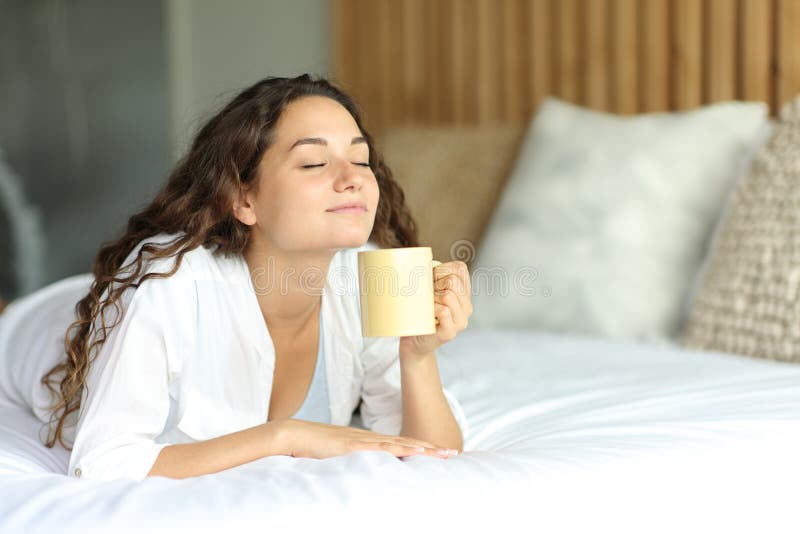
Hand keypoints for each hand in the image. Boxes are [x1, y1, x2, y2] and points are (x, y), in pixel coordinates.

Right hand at [273, 419, 458, 459]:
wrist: (292, 434)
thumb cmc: (310, 447)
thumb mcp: (336, 456)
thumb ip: (351, 462)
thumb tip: (362, 471)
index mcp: (365, 441)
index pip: (399, 444)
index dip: (420, 448)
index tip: (439, 452)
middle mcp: (367, 438)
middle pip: (405, 442)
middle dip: (430, 448)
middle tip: (452, 453)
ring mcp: (361, 440)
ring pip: (398, 444)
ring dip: (422, 449)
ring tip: (442, 453)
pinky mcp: (352, 446)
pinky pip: (379, 448)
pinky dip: (398, 450)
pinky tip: (412, 452)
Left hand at [399, 260, 472, 358]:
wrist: (414, 343)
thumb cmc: (419, 314)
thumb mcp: (428, 292)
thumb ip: (430, 278)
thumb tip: (416, 259)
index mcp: (464, 294)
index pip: (460, 268)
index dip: (442, 268)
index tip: (431, 279)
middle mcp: (467, 307)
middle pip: (454, 280)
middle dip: (435, 283)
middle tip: (426, 294)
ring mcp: (460, 321)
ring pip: (450, 295)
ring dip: (432, 297)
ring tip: (426, 305)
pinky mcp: (450, 332)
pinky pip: (444, 311)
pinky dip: (432, 308)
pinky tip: (427, 314)